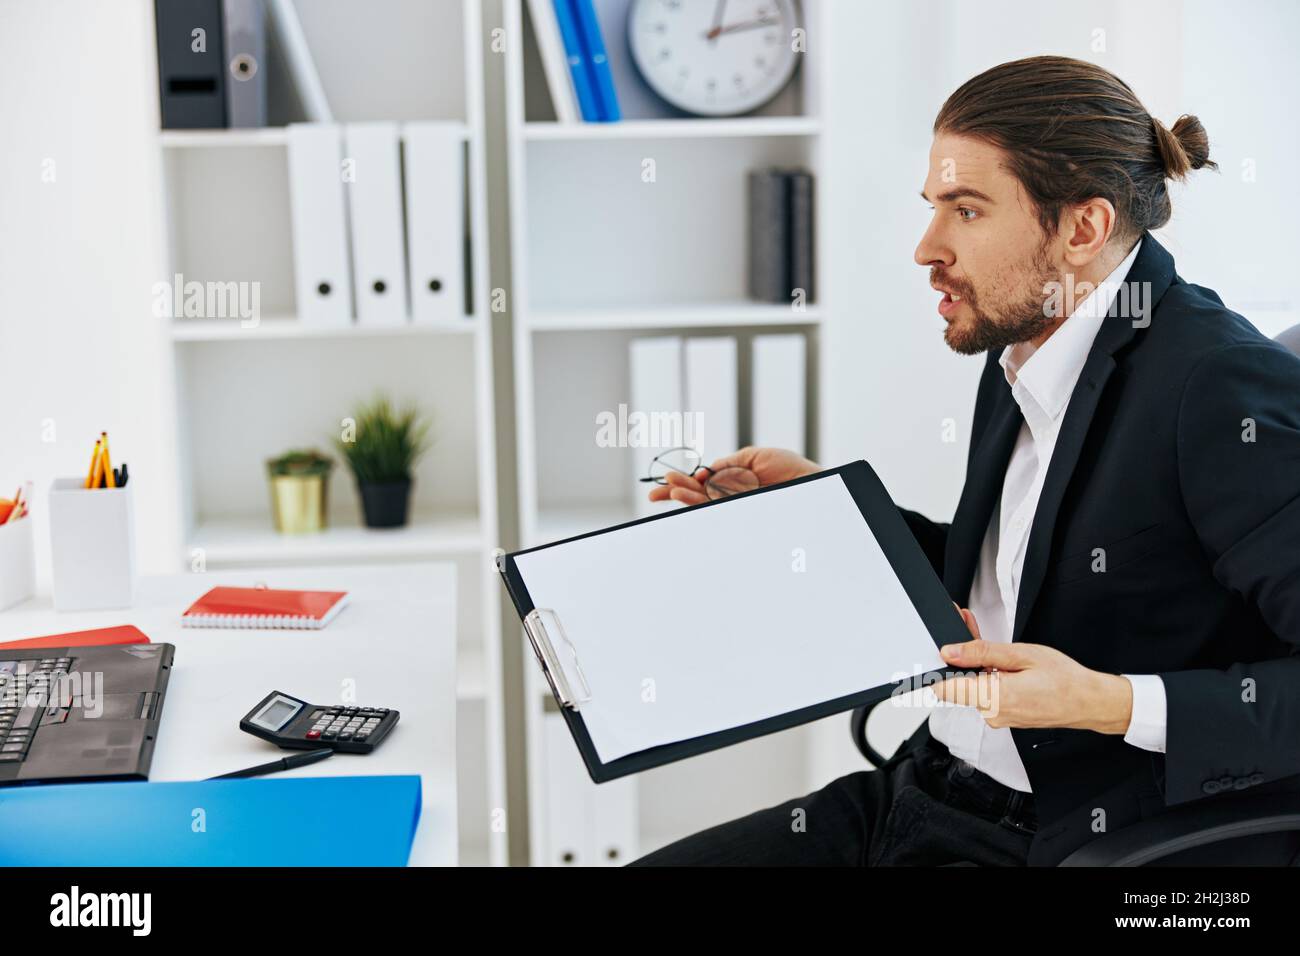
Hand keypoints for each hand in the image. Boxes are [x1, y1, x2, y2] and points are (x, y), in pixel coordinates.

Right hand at [647, 446, 819, 505]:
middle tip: (654, 493)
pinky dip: (699, 500)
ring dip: (684, 498)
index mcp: (733, 483)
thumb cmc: (790, 470)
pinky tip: (685, 494)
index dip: (683, 485)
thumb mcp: (752, 458)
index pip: (702, 486)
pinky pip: (717, 506)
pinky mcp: (743, 512)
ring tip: (668, 491)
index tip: (665, 482)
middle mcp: (732, 497)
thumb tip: (702, 474)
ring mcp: (737, 506)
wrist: (812, 482)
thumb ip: (726, 466)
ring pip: (704, 505)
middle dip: (676, 494)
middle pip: (698, 498)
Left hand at [929, 608, 1134, 734]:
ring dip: (976, 664)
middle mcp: (992, 713)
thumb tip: (950, 652)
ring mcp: (997, 717)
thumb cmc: (1064, 679)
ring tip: (986, 640)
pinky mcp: (1003, 716)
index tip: (938, 649)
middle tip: (965, 627)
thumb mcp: (1022, 654)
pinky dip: (988, 675)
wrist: (1090, 702)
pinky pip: (986, 694)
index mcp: (994, 698)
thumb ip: (982, 652)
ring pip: (973, 686)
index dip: (936, 668)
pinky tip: (998, 659)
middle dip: (960, 655)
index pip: (945, 689)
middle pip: (959, 683)